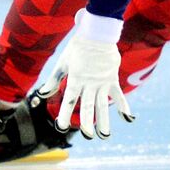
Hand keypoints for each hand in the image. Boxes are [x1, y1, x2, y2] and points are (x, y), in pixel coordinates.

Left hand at [37, 11, 132, 138]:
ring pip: (103, 105)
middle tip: (87, 136)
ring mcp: (103, 82)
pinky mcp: (112, 79)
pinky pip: (118, 95)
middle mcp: (90, 83)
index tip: (61, 126)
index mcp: (76, 79)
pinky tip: (127, 118)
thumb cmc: (77, 47)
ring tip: (105, 135)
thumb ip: (54, 80)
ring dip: (104, 121)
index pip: (69, 100)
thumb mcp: (63, 62)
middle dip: (87, 123)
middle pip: (88, 106)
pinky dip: (123, 106)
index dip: (65, 113)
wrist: (98, 33)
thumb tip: (41, 94)